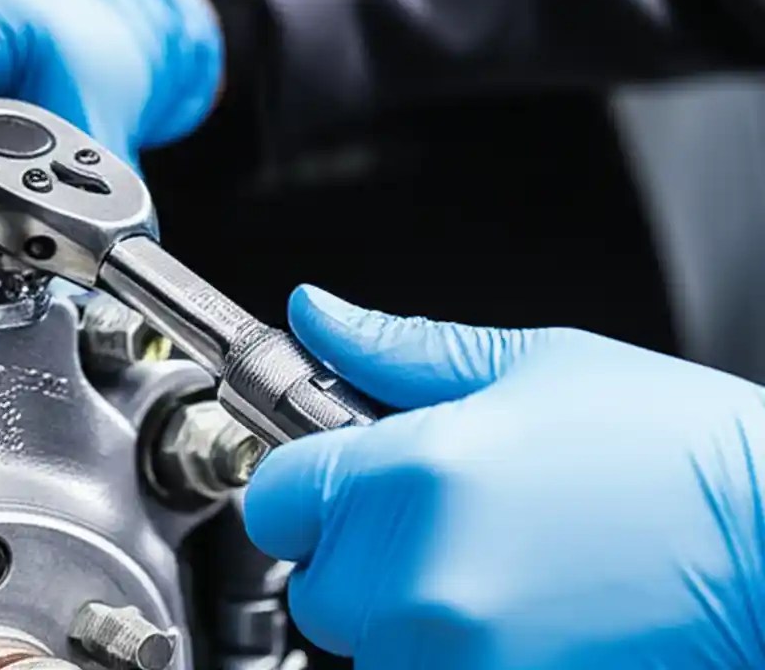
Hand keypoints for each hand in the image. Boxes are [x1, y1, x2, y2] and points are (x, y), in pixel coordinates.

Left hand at [245, 286, 764, 668]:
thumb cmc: (678, 457)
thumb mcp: (537, 368)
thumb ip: (399, 352)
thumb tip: (316, 315)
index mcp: (413, 474)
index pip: (274, 495)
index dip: (306, 481)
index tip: (340, 474)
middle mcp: (416, 580)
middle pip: (315, 580)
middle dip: (362, 550)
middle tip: (447, 518)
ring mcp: (451, 660)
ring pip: (367, 641)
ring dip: (408, 610)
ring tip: (503, 565)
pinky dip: (451, 652)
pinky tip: (523, 610)